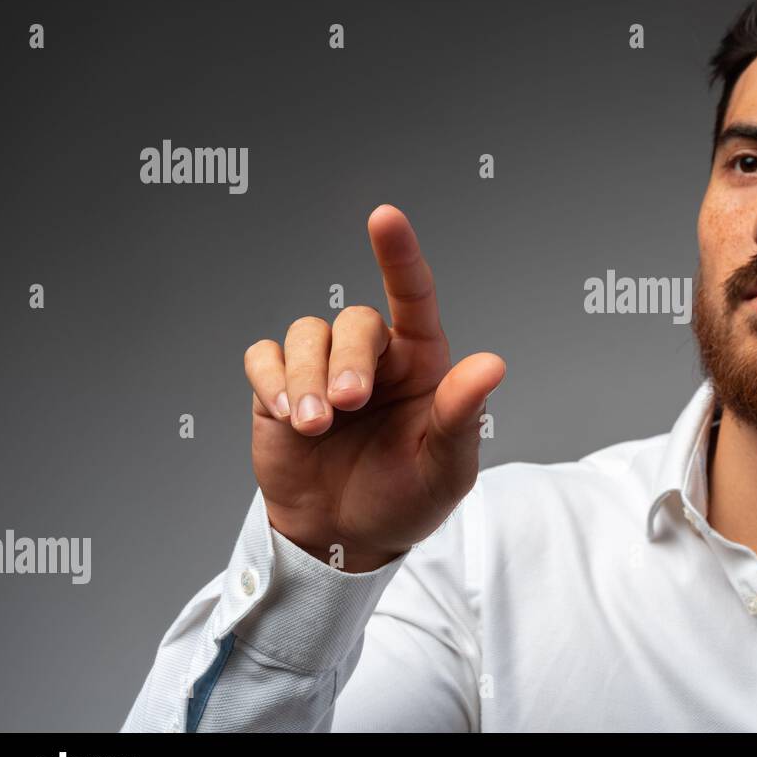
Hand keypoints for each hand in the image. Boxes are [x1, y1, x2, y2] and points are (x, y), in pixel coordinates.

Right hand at [243, 204, 504, 571]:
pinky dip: (271, 380)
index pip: (414, 296)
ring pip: (306, 334)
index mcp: (422, 364)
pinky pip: (264, 356)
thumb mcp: (446, 469)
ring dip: (306, 378)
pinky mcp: (278, 388)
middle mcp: (374, 357)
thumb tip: (492, 364)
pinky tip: (285, 416)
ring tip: (314, 426)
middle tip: (348, 404)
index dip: (399, 255)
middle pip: (354, 320)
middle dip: (348, 359)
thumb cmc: (405, 498)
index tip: (384, 218)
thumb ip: (463, 416)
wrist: (345, 538)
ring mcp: (323, 369)